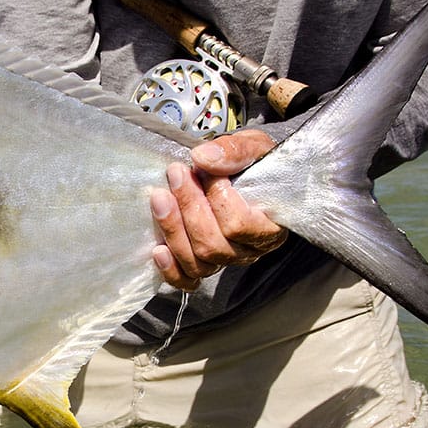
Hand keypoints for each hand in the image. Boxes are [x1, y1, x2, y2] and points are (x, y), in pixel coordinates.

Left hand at [150, 129, 286, 289]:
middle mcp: (249, 250)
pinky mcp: (204, 266)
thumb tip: (203, 158)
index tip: (202, 169)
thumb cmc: (254, 164)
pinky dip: (171, 270)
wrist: (248, 173)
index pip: (239, 226)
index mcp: (269, 225)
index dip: (216, 198)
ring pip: (198, 262)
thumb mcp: (254, 148)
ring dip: (173, 230)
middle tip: (175, 174)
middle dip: (188, 209)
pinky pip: (188, 280)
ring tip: (160, 199)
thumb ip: (234, 152)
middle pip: (213, 245)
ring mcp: (226, 260)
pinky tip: (158, 250)